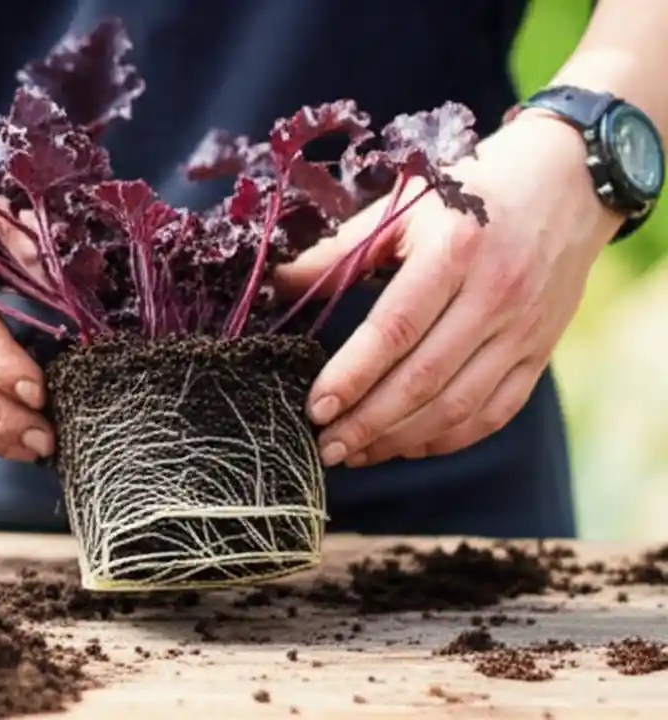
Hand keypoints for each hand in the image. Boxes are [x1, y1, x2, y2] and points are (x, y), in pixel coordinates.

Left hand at [277, 112, 623, 467]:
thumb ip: (340, 249)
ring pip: (459, 406)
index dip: (352, 374)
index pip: (396, 328)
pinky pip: (493, 413)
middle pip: (425, 378)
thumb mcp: (404, 206)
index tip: (315, 408)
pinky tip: (404, 444)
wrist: (566, 183)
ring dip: (400, 439)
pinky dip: (445, 438)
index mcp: (454, 249)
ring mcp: (523, 330)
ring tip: (352, 452)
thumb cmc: (468, 192)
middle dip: (368, 422)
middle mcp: (496, 294)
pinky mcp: (540, 353)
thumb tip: (277, 283)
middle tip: (323, 445)